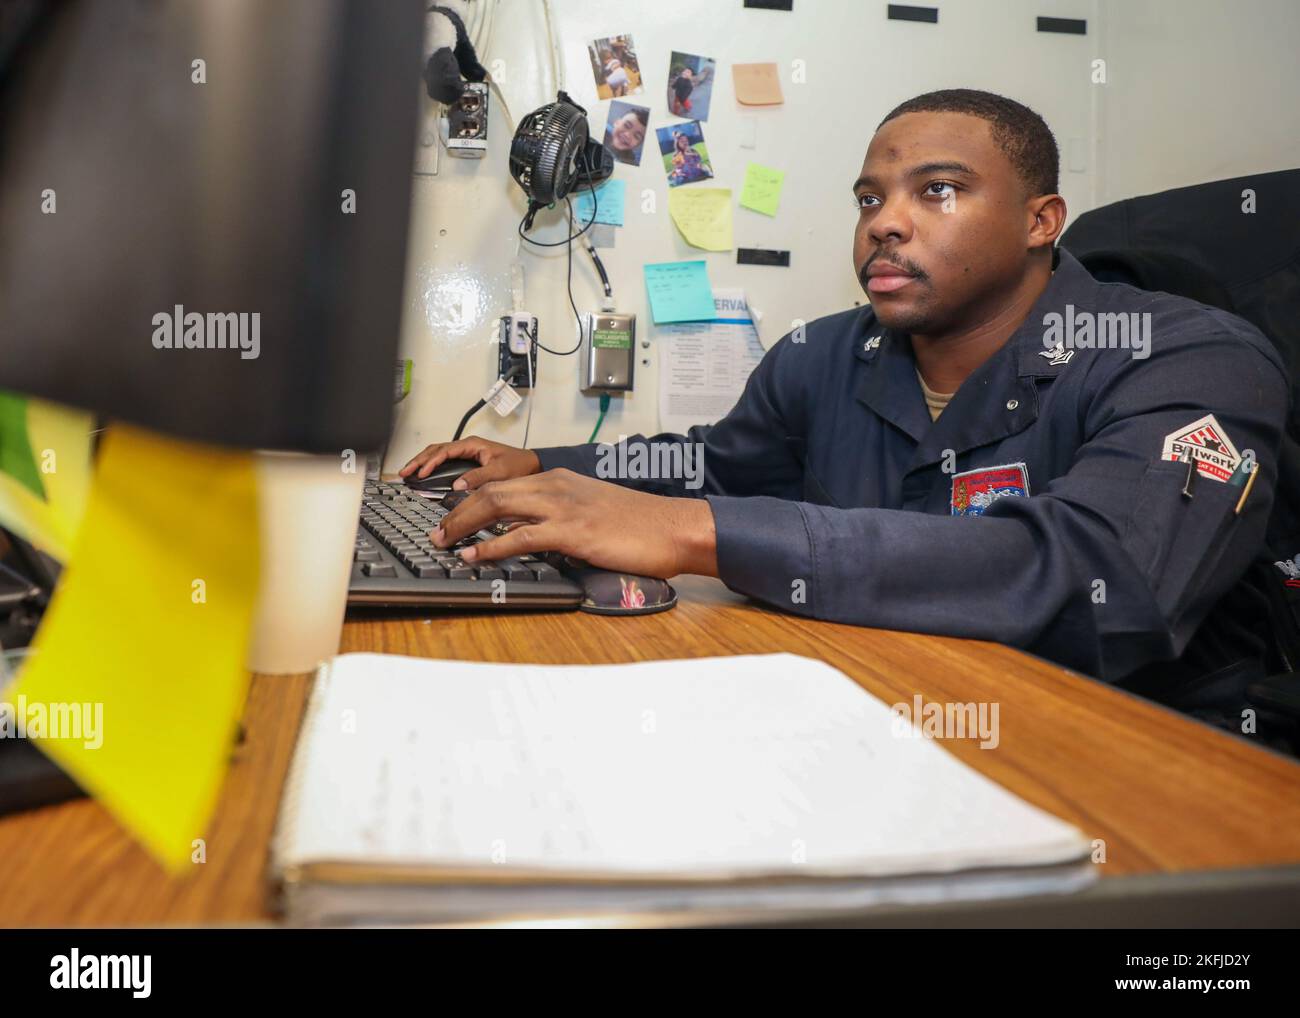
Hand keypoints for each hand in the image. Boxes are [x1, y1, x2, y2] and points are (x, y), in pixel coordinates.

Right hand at [399, 436, 540, 489]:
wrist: (533, 466)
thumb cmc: (520, 466)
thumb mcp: (500, 472)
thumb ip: (478, 477)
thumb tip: (457, 484)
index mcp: (473, 445)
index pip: (444, 451)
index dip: (430, 462)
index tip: (421, 474)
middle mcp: (468, 447)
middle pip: (436, 450)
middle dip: (418, 460)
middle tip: (404, 472)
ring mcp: (467, 454)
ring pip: (438, 455)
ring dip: (422, 463)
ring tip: (408, 473)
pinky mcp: (468, 463)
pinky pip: (444, 462)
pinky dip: (431, 467)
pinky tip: (424, 475)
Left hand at [430, 469, 718, 578]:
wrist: (673, 527)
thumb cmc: (641, 525)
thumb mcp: (594, 512)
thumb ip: (563, 518)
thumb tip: (537, 537)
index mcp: (560, 480)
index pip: (503, 482)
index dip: (471, 497)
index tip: (451, 512)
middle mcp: (556, 486)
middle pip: (490, 490)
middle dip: (455, 510)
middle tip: (437, 530)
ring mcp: (562, 506)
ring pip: (496, 505)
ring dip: (462, 525)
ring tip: (443, 541)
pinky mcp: (571, 531)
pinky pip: (519, 535)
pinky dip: (490, 547)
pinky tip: (474, 557)